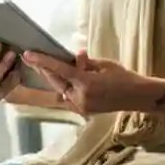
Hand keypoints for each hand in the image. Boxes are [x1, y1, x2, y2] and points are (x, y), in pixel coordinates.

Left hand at [22, 49, 147, 115]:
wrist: (137, 96)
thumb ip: (85, 62)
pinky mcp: (83, 110)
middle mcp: (80, 97)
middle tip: (31, 58)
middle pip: (56, 81)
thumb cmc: (124, 76)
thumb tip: (73, 57)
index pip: (60, 69)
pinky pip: (68, 96)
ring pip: (61, 90)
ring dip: (54, 78)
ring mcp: (81, 106)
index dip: (42, 61)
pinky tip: (62, 78)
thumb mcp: (104, 64)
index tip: (28, 54)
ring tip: (44, 66)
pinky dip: (65, 86)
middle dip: (44, 70)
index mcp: (86, 83)